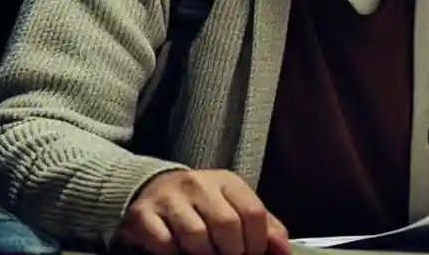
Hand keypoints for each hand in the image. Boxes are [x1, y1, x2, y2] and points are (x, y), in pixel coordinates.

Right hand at [117, 169, 289, 254]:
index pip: (253, 212)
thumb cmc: (201, 204)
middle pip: (227, 225)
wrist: (149, 189)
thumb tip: (284, 250)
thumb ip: (263, 226)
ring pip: (197, 237)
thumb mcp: (234, 205)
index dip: (257, 243)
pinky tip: (177, 249)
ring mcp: (170, 199)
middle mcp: (198, 184)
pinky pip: (166, 244)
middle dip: (232, 251)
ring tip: (203, 252)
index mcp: (226, 181)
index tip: (252, 254)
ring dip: (203, 254)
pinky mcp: (144, 215)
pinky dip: (174, 253)